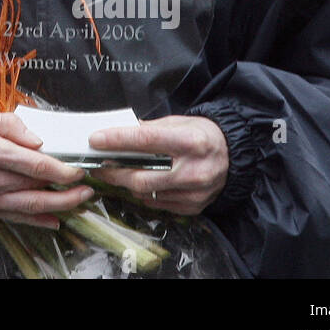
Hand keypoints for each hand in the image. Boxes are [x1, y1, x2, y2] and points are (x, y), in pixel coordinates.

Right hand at [0, 112, 91, 227]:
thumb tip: (39, 140)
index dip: (63, 169)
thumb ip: (11, 125)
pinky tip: (52, 220)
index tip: (80, 168)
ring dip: (58, 208)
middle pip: (38, 190)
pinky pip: (13, 217)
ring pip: (29, 207)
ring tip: (78, 204)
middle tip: (88, 190)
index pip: (37, 164)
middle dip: (68, 192)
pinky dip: (35, 220)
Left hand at [88, 115, 227, 215]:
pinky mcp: (194, 206)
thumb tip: (116, 133)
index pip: (146, 140)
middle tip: (97, 165)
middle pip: (142, 176)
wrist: (233, 156)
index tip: (96, 140)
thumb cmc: (201, 135)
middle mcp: (193, 169)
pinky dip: (144, 194)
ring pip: (147, 193)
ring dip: (126, 184)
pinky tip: (140, 183)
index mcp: (190, 141)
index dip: (118, 140)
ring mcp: (194, 192)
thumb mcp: (177, 122)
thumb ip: (149, 129)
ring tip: (115, 173)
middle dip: (114, 171)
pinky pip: (158, 203)